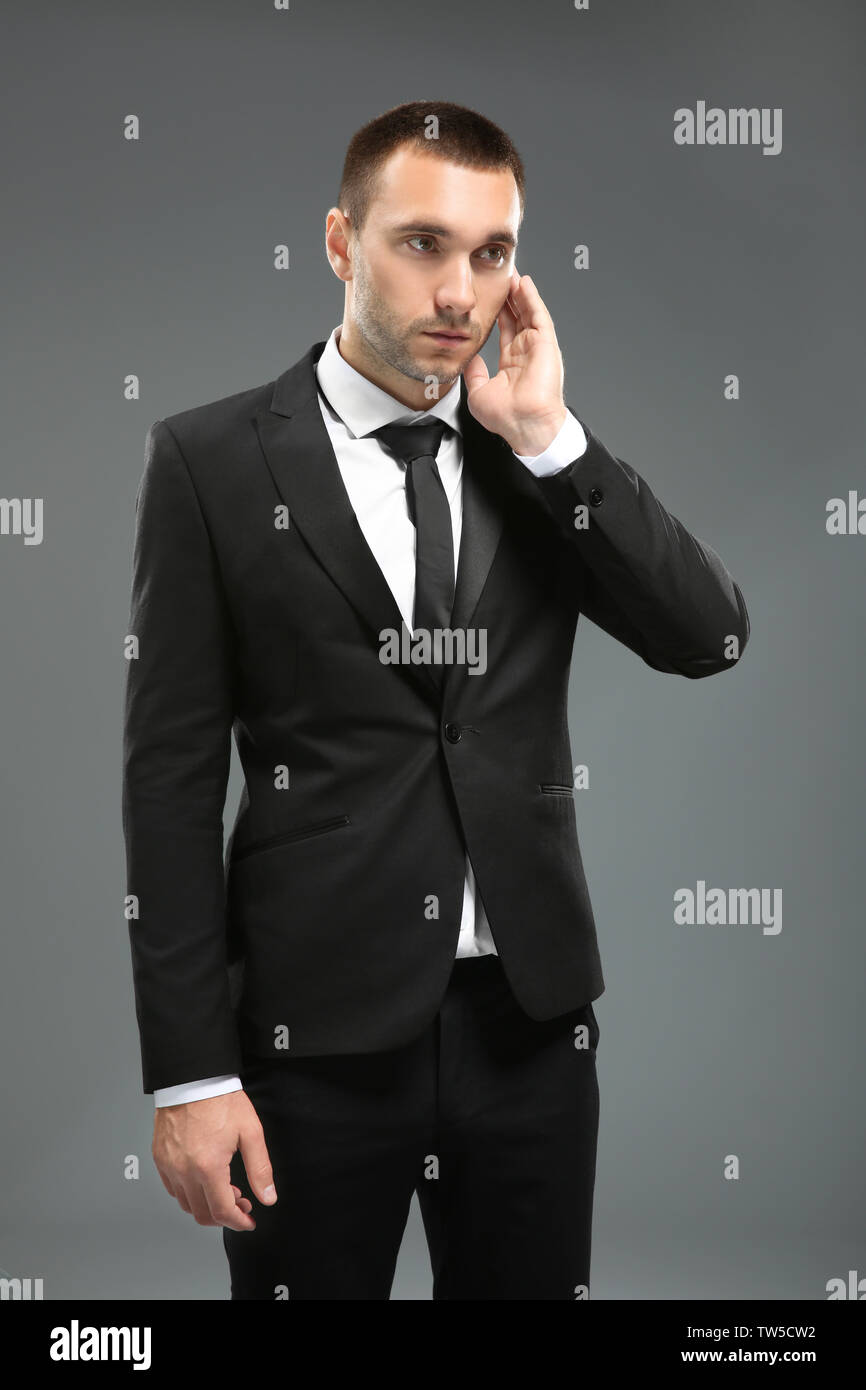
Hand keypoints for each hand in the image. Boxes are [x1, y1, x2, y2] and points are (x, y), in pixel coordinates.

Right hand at [152, 1089, 275, 1231]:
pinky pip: (172, 1188)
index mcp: (208, 1167)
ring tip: (224, 1189)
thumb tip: (268, 1198)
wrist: (193, 1078)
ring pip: (185, 1204)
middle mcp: (184, 1171)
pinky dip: (188, 1193)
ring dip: (206, 1205)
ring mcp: (169, 1166)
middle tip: (241, 1203)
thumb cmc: (220, 1100)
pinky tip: (203, 1180)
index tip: (249, 1221)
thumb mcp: (250, 1132)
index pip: (222, 1212)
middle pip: (202, 1214)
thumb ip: (260, 1169)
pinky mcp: (160, 1158)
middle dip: (225, 1216)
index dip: (239, 1222)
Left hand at [462, 269, 567, 454]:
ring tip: (510, 273)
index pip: (506, 330)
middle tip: (501, 276)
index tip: (489, 296)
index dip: (499, 311)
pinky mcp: (545, 344)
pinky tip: (523, 283)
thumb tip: (468, 356)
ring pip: (528, 312)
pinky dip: (531, 298)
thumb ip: (473, 372)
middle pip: (518, 316)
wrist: (526, 425)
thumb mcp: (478, 392)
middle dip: (509, 296)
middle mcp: (527, 352)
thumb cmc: (506, 417)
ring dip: (520, 293)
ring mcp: (537, 347)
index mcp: (513, 363)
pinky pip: (538, 315)